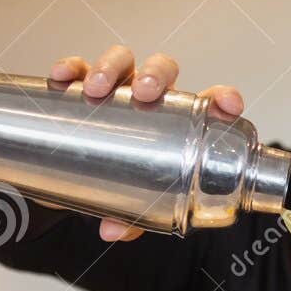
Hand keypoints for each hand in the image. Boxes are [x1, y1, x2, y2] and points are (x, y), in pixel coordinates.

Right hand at [47, 45, 245, 242]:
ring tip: (96, 89)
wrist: (79, 174)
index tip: (228, 105)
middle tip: (144, 93)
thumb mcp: (135, 206)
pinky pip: (78, 67)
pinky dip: (70, 68)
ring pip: (122, 61)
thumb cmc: (126, 182)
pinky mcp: (83, 86)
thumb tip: (111, 230)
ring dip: (111, 68)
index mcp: (180, 123)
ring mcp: (118, 88)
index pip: (209, 101)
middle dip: (155, 74)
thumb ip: (131, 219)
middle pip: (162, 69)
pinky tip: (62, 78)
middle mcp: (152, 98)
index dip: (223, 98)